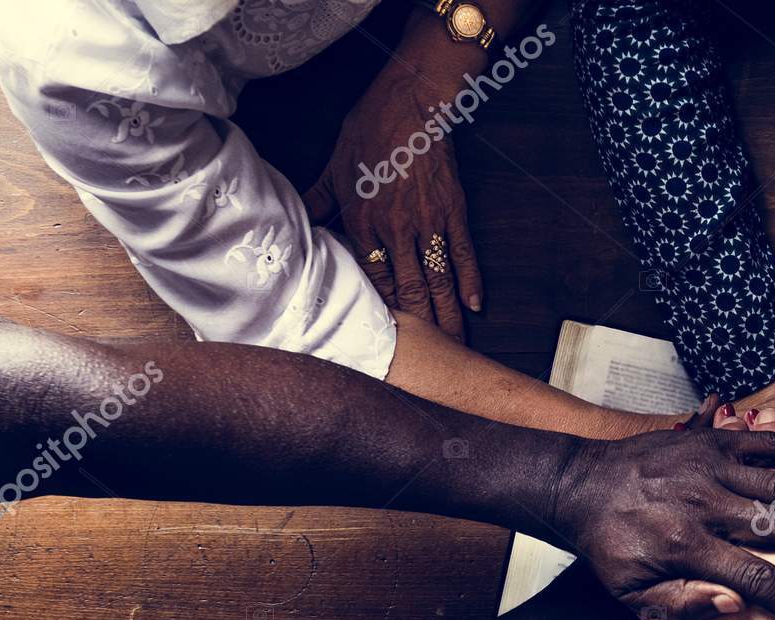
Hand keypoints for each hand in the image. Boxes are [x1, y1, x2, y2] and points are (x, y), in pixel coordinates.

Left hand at [304, 13, 486, 337]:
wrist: (411, 102)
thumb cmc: (368, 130)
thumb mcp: (334, 166)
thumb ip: (318, 201)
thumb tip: (298, 223)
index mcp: (363, 224)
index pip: (373, 283)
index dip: (382, 317)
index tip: (388, 344)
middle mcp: (396, 232)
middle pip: (410, 293)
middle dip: (421, 331)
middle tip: (430, 362)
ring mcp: (428, 224)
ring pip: (438, 280)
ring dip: (448, 316)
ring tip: (457, 346)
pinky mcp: (453, 211)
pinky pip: (463, 253)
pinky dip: (470, 280)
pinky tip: (476, 304)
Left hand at [551, 425, 774, 619]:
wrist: (579, 485)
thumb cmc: (610, 547)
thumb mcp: (632, 593)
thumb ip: (683, 604)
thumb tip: (736, 606)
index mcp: (685, 547)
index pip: (758, 580)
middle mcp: (704, 504)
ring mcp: (711, 465)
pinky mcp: (712, 439)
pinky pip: (768, 443)